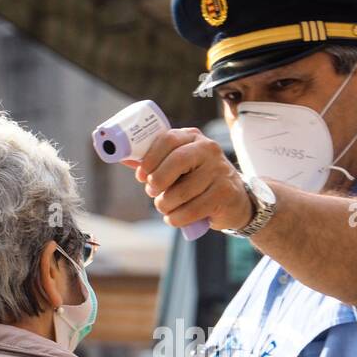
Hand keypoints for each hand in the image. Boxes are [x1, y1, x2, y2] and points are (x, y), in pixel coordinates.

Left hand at [124, 127, 252, 233]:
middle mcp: (209, 150)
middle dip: (158, 181)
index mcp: (193, 138)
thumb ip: (155, 162)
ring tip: (165, 208)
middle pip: (177, 161)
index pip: (168, 139)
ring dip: (166, 205)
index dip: (150, 158)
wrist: (234, 200)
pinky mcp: (225, 193)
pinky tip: (175, 218)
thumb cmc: (198, 181)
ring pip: (182, 191)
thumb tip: (123, 157)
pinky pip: (192, 209)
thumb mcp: (179, 166)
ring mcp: (219, 171)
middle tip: (152, 192)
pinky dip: (177, 218)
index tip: (140, 175)